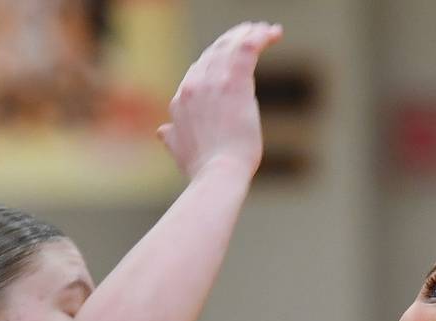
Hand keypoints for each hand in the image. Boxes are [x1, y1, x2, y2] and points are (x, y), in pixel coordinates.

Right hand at [159, 22, 282, 179]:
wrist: (217, 175)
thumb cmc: (204, 169)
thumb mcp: (180, 150)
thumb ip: (172, 136)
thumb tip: (161, 131)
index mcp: (181, 100)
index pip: (198, 69)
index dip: (217, 60)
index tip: (233, 56)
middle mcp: (193, 85)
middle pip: (214, 51)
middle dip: (233, 40)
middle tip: (252, 33)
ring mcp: (212, 82)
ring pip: (230, 45)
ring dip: (249, 33)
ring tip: (266, 30)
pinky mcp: (234, 82)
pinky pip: (247, 48)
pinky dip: (261, 37)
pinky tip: (274, 34)